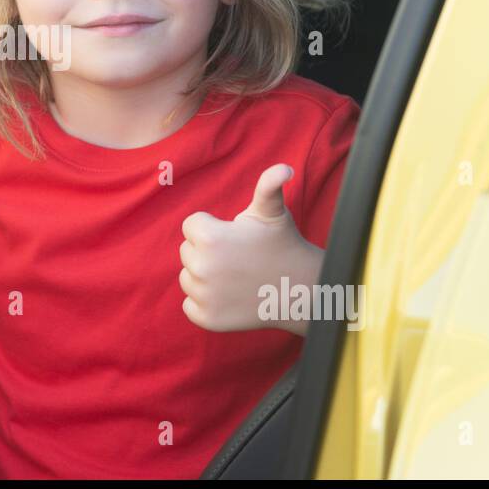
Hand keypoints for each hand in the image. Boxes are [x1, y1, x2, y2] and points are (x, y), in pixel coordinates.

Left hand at [178, 163, 322, 334]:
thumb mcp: (272, 212)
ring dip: (205, 277)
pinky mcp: (206, 318)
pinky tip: (230, 297)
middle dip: (208, 252)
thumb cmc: (282, 245)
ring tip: (236, 276)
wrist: (301, 291)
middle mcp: (201, 267)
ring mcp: (203, 295)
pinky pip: (190, 304)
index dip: (213, 229)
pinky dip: (206, 303)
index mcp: (209, 237)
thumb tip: (284, 169)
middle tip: (238, 258)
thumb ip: (269, 186)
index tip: (236, 237)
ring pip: (188, 278)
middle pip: (187, 252)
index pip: (191, 226)